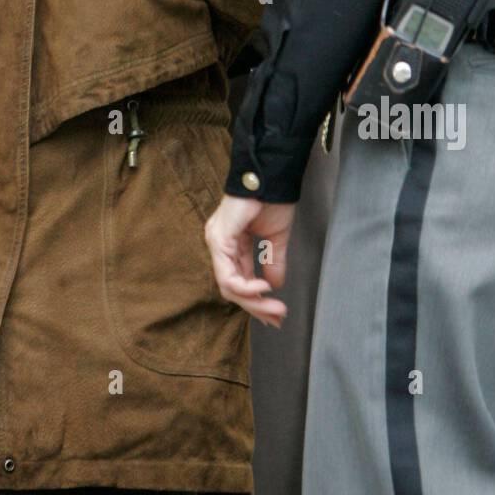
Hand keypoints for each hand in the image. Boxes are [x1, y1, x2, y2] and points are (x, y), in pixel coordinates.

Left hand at [204, 194, 293, 327]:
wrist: (272, 177)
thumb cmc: (273, 200)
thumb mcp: (274, 238)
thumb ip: (272, 262)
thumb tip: (274, 285)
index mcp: (231, 244)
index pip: (238, 280)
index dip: (257, 300)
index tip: (276, 314)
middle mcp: (220, 244)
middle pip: (232, 288)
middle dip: (257, 306)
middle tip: (278, 317)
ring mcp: (216, 241)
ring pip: (229, 286)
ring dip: (254, 301)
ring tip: (275, 308)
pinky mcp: (219, 238)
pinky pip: (228, 274)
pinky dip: (246, 287)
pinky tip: (263, 288)